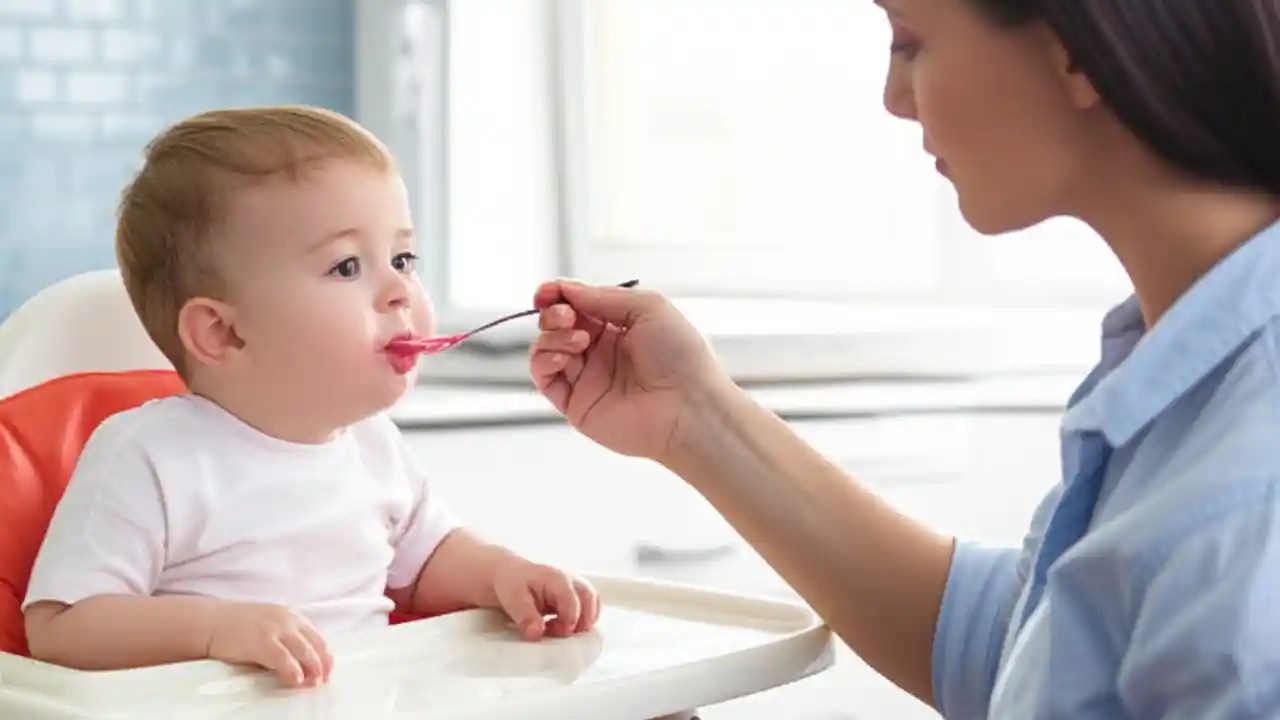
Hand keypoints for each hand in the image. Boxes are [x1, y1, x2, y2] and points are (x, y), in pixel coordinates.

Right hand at [206, 602, 332, 687]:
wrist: (212, 622)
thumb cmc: (238, 626)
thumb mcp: (270, 625)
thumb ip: (286, 638)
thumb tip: (303, 662)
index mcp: (291, 616)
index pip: (316, 637)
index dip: (325, 655)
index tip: (329, 669)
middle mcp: (287, 620)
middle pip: (314, 644)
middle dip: (322, 663)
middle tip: (324, 679)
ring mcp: (275, 630)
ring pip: (303, 651)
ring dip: (312, 668)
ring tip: (314, 682)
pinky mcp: (261, 642)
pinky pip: (283, 658)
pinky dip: (292, 670)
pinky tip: (297, 679)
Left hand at [491, 558, 599, 640]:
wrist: (508, 575)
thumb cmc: (511, 583)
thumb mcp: (513, 599)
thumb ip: (525, 616)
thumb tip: (537, 633)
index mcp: (556, 578)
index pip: (571, 597)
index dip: (570, 617)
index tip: (561, 632)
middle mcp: (570, 581)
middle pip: (590, 598)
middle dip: (584, 620)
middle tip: (566, 635)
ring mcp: (573, 589)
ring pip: (591, 604)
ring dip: (582, 622)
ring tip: (559, 632)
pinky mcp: (573, 599)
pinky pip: (586, 610)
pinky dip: (579, 622)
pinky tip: (560, 629)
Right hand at [529, 280, 725, 461]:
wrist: (688, 407)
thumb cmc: (681, 356)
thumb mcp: (648, 307)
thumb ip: (604, 296)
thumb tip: (567, 290)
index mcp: (620, 326)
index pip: (578, 304)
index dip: (559, 294)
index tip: (547, 291)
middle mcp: (601, 351)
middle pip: (558, 323)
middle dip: (554, 312)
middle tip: (566, 315)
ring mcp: (588, 377)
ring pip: (546, 347)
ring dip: (552, 335)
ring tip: (578, 338)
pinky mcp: (576, 403)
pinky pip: (544, 377)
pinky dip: (544, 360)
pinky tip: (564, 355)